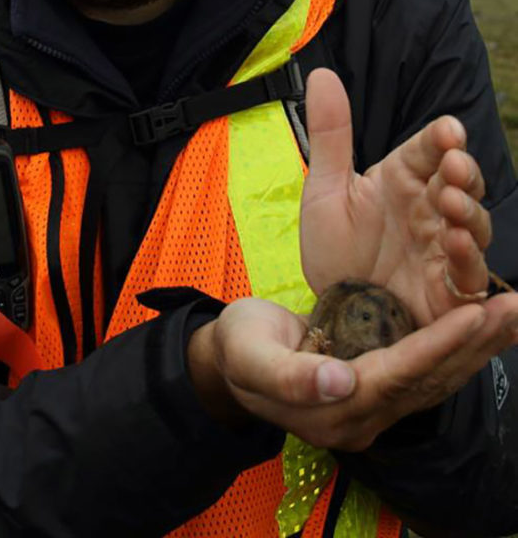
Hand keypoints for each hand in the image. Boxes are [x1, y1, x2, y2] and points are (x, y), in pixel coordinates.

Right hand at [187, 294, 517, 450]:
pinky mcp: (382, 387)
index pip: (398, 376)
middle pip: (431, 382)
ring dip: (477, 346)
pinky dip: (459, 347)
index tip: (475, 313)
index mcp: (334, 410)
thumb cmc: (240, 350)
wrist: (234, 362)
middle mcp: (366, 417)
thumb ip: (292, 377)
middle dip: (474, 345)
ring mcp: (376, 407)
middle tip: (513, 307)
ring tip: (511, 312)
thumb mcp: (251, 356)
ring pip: (437, 379)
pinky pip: (429, 370)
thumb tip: (341, 382)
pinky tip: (482, 324)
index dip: (438, 345)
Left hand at [300, 69, 491, 325]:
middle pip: (461, 182)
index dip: (443, 138)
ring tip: (452, 202)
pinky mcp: (449, 291)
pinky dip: (468, 260)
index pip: (431, 149)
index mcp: (403, 180)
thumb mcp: (325, 191)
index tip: (448, 129)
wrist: (332, 313)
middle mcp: (430, 210)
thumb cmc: (335, 252)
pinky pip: (468, 274)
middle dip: (463, 171)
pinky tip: (456, 245)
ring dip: (469, 211)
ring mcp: (443, 250)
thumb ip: (330, 135)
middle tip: (453, 164)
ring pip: (473, 224)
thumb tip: (321, 74)